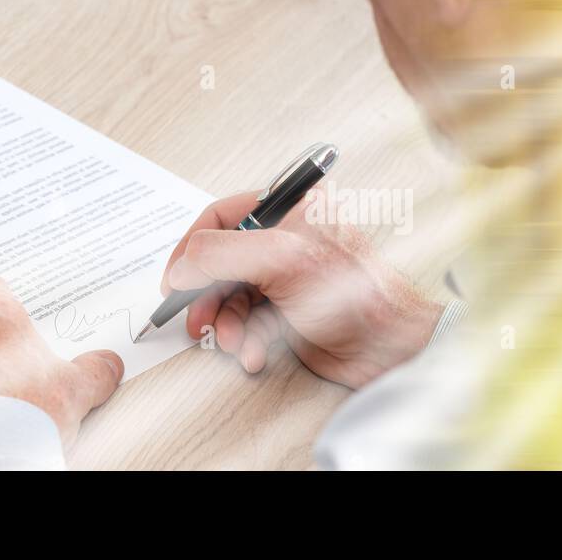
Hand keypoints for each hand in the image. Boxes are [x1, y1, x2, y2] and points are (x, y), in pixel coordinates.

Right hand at [162, 190, 442, 388]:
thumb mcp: (280, 261)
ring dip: (226, 325)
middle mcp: (286, 237)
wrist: (388, 347)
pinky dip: (244, 339)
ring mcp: (286, 274)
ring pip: (229, 295)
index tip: (173, 281)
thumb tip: (180, 264)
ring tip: (234, 343)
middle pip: (219, 260)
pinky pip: (247, 320)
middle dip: (206, 296)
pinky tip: (255, 352)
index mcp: (290, 208)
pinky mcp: (288, 308)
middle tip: (197, 321)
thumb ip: (220, 253)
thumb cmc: (355, 297)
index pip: (220, 216)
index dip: (191, 249)